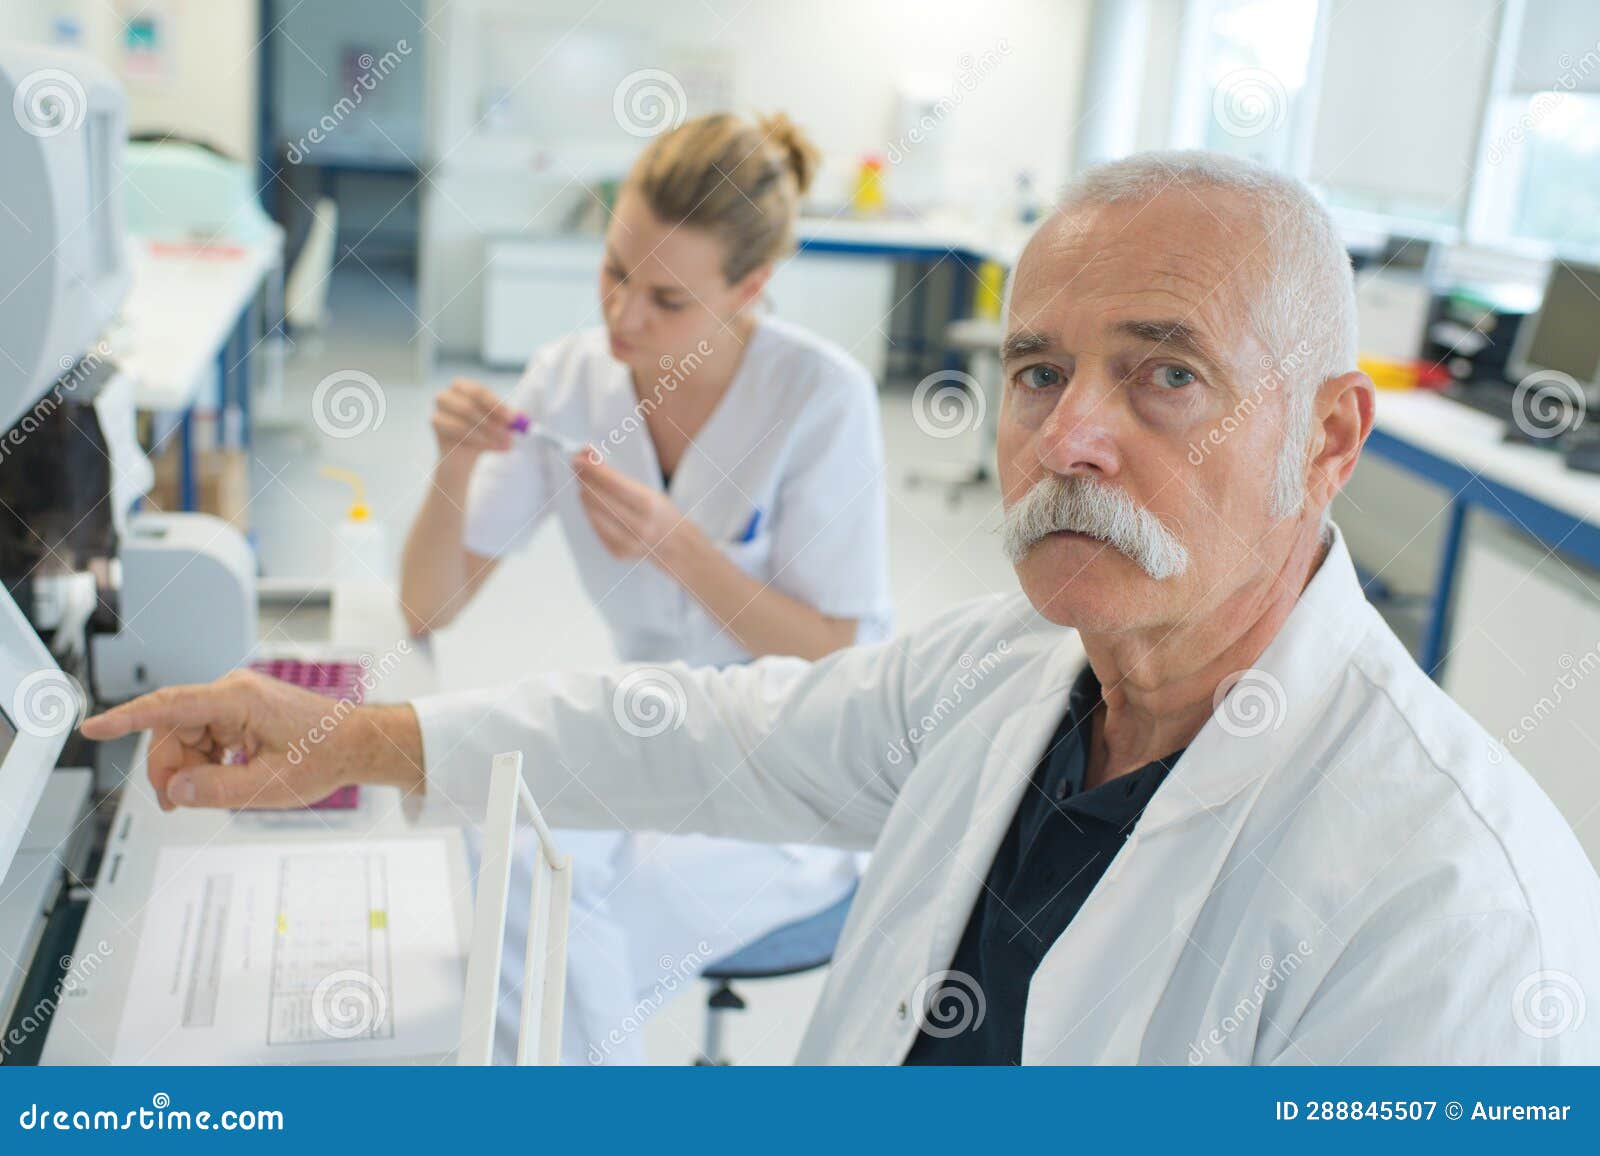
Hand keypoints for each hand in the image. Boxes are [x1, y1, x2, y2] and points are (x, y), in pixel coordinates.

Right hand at [79, 670, 422, 810]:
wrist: (357, 744)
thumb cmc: (325, 757)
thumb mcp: (269, 786)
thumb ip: (215, 790)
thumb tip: (174, 790)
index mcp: (238, 700)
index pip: (168, 707)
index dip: (125, 719)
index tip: (93, 728)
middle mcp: (233, 691)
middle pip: (173, 729)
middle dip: (168, 768)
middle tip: (175, 805)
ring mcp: (238, 699)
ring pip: (186, 735)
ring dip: (188, 767)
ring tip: (207, 795)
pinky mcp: (242, 710)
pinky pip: (205, 735)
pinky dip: (204, 760)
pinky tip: (221, 778)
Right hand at [431, 377, 514, 470]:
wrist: (464, 454)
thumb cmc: (485, 432)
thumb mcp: (501, 424)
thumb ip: (509, 419)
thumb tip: (520, 418)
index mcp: (465, 387)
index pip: (479, 391)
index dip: (495, 405)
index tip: (511, 419)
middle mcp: (449, 393)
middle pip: (468, 405)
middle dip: (491, 423)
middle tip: (509, 436)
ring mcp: (439, 408)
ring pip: (464, 422)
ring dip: (486, 435)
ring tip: (502, 445)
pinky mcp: (435, 423)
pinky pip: (456, 432)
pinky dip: (475, 442)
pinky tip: (485, 448)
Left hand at [572, 451, 698, 562]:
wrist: (675, 545)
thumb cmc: (659, 512)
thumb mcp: (647, 491)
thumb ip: (617, 477)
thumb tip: (588, 457)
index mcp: (649, 506)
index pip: (613, 484)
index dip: (593, 469)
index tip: (579, 457)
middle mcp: (638, 526)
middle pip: (599, 498)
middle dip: (585, 479)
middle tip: (577, 466)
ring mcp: (627, 542)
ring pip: (593, 513)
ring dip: (585, 495)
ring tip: (585, 485)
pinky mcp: (618, 553)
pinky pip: (596, 528)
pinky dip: (591, 513)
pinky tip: (593, 505)